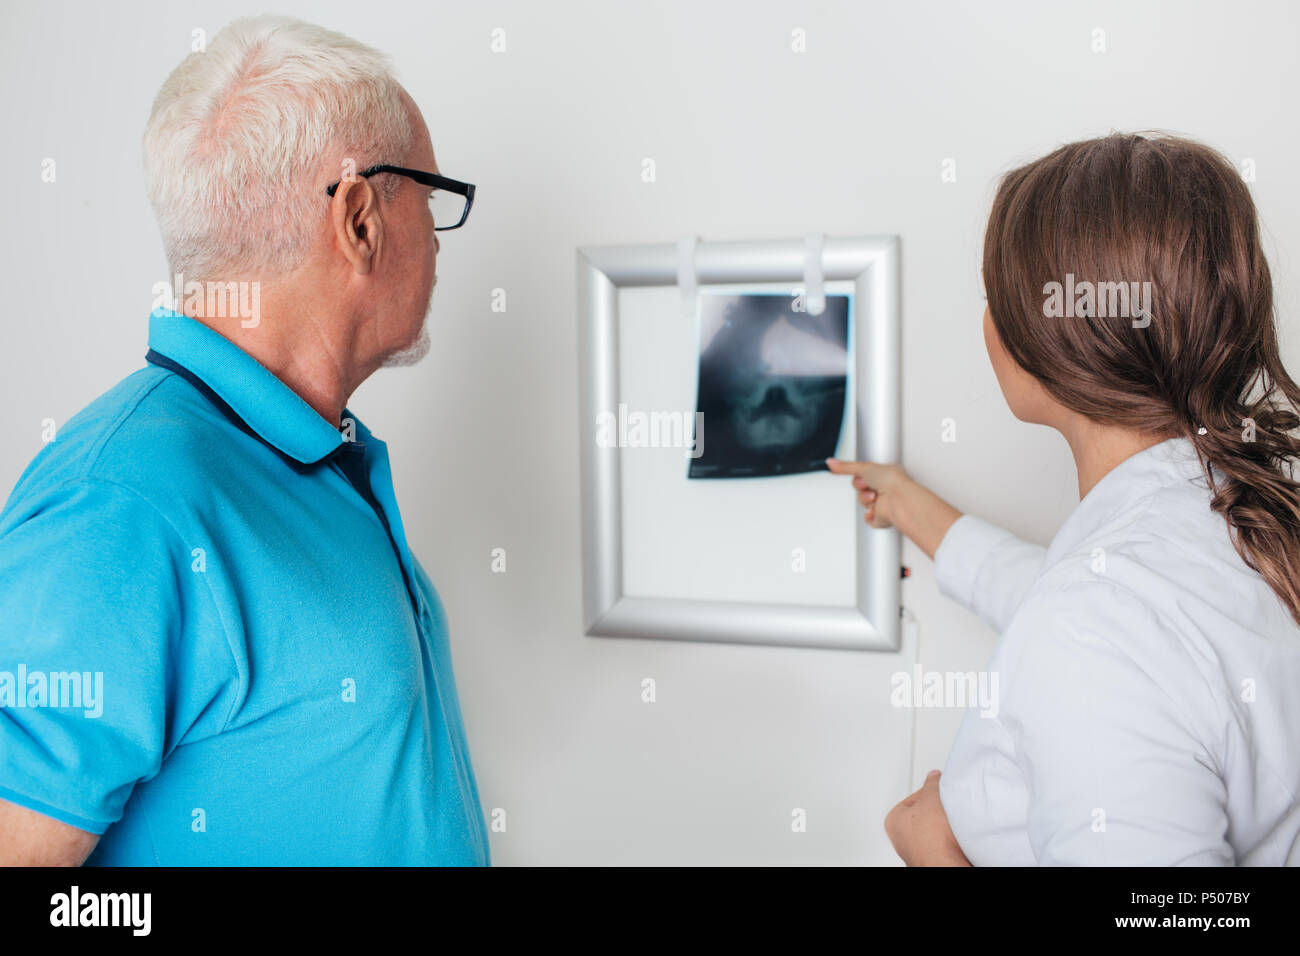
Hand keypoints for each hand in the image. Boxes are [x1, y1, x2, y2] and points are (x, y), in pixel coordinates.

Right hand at [826, 457, 962, 559]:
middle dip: (861, 488)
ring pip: (863, 503)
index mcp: (885, 475)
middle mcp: (885, 489)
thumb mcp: (864, 467)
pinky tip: (875, 510)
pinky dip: (869, 515)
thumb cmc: (891, 481)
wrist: (898, 498)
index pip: (865, 476)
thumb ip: (845, 466)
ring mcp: (883, 503)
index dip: (860, 477)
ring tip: (875, 497)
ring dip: (865, 499)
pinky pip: (868, 519)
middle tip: (869, 485)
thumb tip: (830, 462)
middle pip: (861, 490)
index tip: (861, 475)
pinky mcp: (882, 517)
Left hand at [884, 770, 971, 866]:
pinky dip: (950, 838)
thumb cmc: (931, 837)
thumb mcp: (931, 797)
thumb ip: (931, 784)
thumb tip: (933, 776)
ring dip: (945, 824)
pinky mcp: (932, 859)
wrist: (944, 863)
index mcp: (893, 820)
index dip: (930, 791)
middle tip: (947, 807)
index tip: (940, 790)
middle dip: (938, 809)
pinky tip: (955, 836)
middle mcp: (901, 838)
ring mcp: (917, 850)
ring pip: (935, 829)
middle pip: (924, 814)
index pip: (914, 798)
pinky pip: (944, 843)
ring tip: (952, 822)